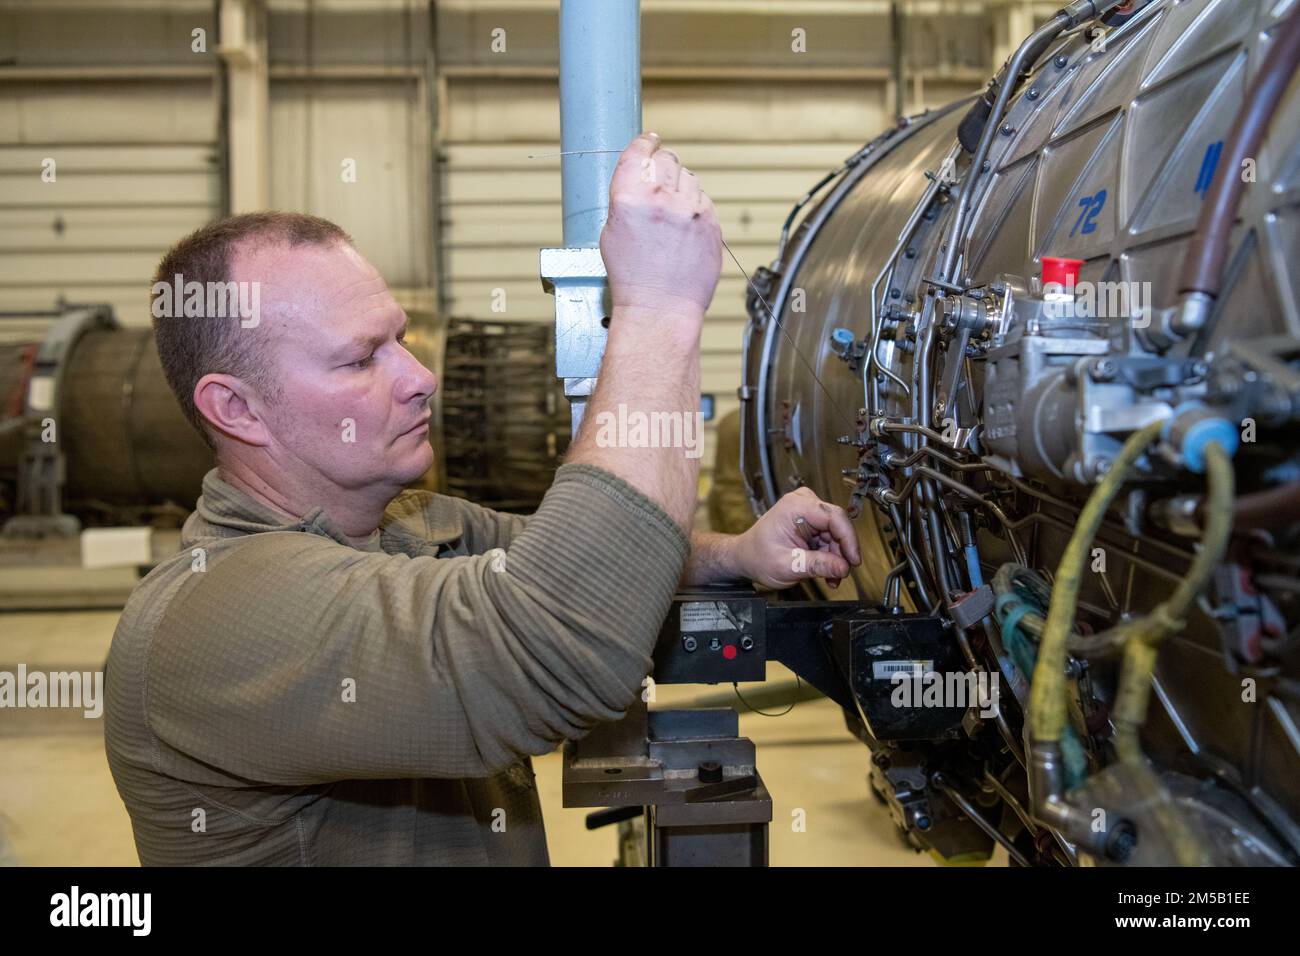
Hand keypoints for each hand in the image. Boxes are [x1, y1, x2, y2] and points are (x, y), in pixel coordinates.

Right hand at [599, 132, 721, 328]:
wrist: (660, 307)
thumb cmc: (633, 278)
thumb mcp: (611, 232)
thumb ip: (626, 198)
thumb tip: (639, 177)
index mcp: (629, 198)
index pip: (639, 152)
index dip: (645, 143)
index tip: (650, 141)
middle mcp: (660, 198)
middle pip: (667, 158)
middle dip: (663, 164)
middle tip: (660, 179)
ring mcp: (689, 209)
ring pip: (689, 177)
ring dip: (680, 187)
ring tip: (671, 215)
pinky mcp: (710, 222)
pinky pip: (703, 200)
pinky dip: (695, 207)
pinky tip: (685, 229)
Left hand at [734, 488, 861, 589]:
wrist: (747, 557)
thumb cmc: (757, 556)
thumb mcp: (788, 565)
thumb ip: (817, 565)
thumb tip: (843, 567)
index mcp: (795, 507)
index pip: (834, 517)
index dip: (849, 540)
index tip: (854, 560)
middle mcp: (803, 503)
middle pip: (837, 525)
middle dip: (841, 552)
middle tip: (839, 574)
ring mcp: (808, 511)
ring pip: (836, 533)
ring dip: (836, 557)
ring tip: (830, 577)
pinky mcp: (811, 521)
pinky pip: (830, 537)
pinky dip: (830, 555)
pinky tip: (827, 569)